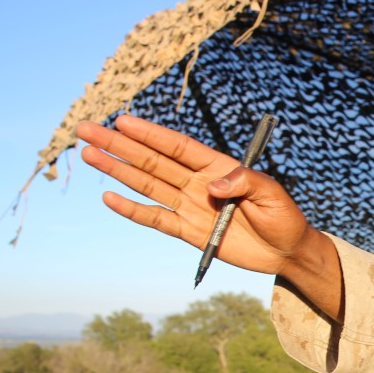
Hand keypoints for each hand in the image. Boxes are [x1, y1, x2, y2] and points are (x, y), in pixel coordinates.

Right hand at [77, 115, 342, 319]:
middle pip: (152, 161)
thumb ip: (244, 182)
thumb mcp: (272, 194)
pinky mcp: (190, 233)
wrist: (287, 252)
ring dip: (118, 170)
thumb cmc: (284, 217)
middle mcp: (198, 184)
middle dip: (119, 146)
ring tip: (89, 155)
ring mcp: (191, 207)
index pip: (176, 147)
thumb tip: (210, 186)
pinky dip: (133, 210)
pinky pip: (156, 219)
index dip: (149, 134)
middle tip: (86, 130)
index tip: (122, 121)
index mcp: (217, 168)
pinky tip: (109, 198)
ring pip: (147, 185)